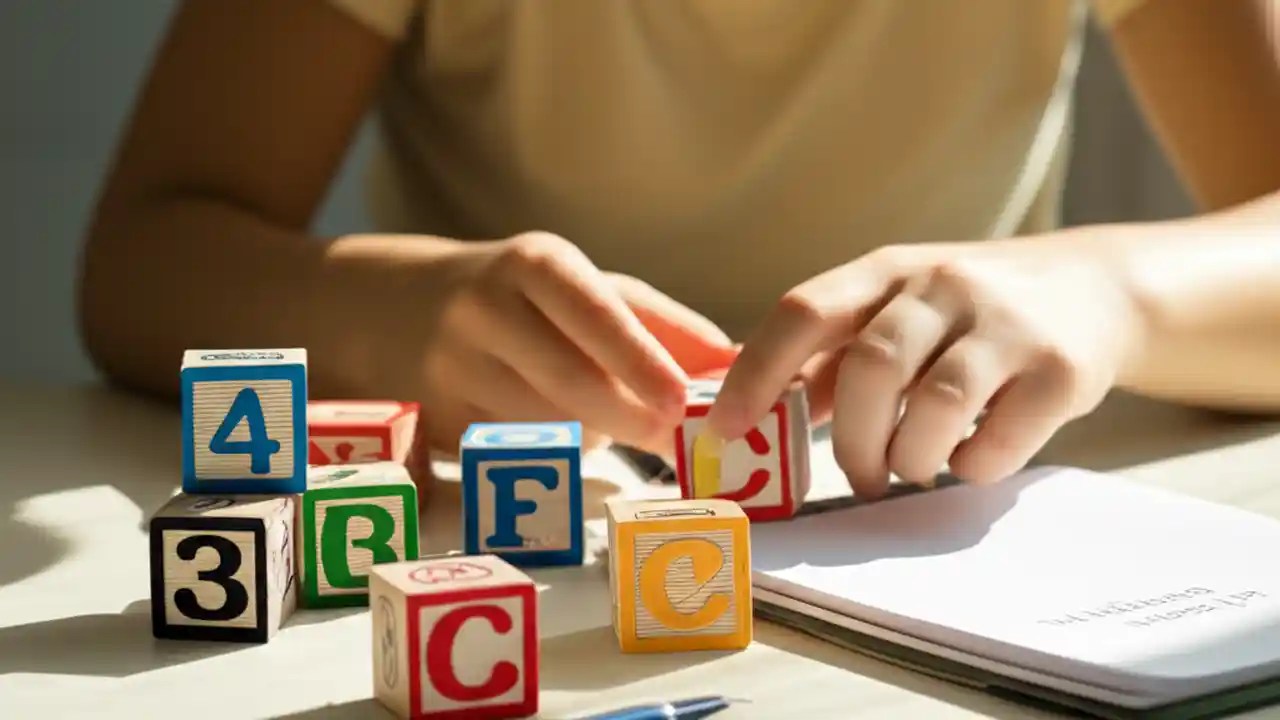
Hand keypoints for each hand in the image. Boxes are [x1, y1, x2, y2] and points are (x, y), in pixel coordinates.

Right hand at [342, 231, 733, 456]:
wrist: (388, 309)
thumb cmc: (516, 295)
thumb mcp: (579, 285)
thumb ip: (657, 322)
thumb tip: (733, 361)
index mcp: (532, 264)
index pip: (591, 310)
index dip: (639, 357)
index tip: (681, 399)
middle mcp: (484, 311)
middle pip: (568, 381)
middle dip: (629, 417)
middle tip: (675, 441)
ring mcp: (452, 370)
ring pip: (544, 426)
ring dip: (593, 435)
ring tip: (616, 420)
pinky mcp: (437, 423)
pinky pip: (514, 452)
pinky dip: (551, 453)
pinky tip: (558, 431)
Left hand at [704, 235, 1145, 497]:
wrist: (1100, 288)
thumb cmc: (971, 313)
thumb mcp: (897, 312)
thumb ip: (831, 360)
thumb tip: (752, 416)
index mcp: (887, 272)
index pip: (804, 311)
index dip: (757, 373)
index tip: (727, 429)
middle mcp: (944, 285)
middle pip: (870, 367)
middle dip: (851, 440)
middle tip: (859, 475)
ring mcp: (1007, 324)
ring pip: (935, 406)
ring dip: (908, 460)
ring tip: (911, 470)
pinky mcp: (1063, 369)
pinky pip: (998, 440)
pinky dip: (970, 468)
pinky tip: (968, 459)